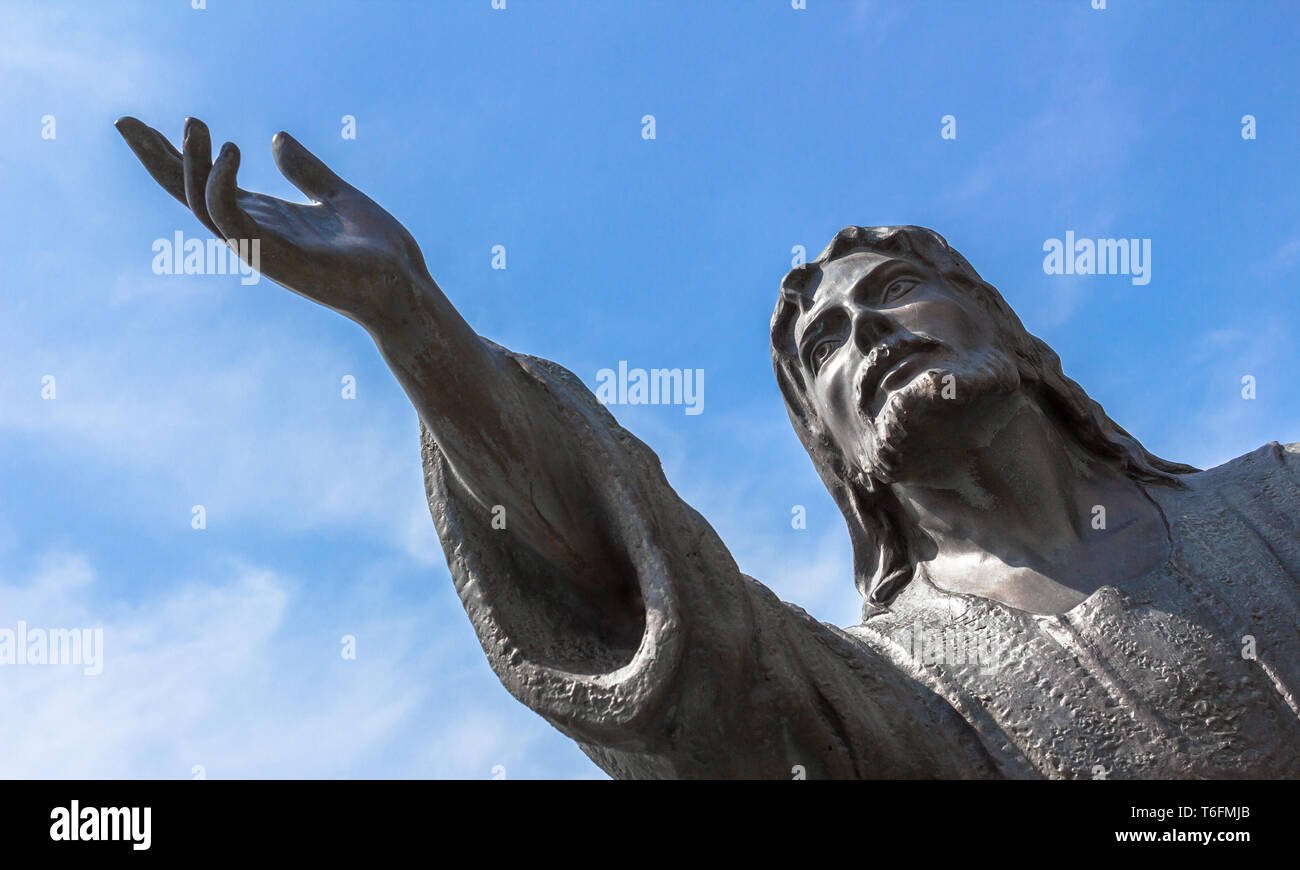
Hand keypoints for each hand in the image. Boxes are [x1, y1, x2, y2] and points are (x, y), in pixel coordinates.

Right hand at [115, 116, 430, 327]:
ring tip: (197, 124)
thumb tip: (278, 138)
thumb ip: (306, 170)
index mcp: (266, 218)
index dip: (175, 156)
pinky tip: (230, 150)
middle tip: (125, 122)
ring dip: (190, 164)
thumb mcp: (336, 196)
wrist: (403, 285)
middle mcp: (255, 233)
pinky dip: (221, 183)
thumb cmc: (377, 251)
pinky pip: (230, 216)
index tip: (143, 126)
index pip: (206, 184)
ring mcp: (261, 245)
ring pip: (202, 203)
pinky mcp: (274, 253)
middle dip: (156, 160)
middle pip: (188, 194)